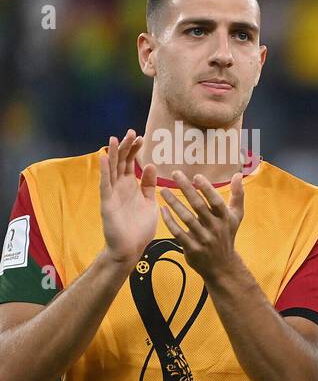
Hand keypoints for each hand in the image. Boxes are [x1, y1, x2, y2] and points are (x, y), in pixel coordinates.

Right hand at [99, 130, 158, 263]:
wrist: (131, 249)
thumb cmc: (140, 227)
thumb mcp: (149, 203)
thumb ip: (149, 185)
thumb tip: (150, 166)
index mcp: (131, 187)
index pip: (132, 163)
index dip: (136, 150)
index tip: (142, 138)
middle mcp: (120, 187)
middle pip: (122, 162)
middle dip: (126, 147)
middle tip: (132, 132)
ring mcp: (112, 194)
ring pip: (112, 170)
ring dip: (113, 154)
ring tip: (115, 138)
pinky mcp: (107, 203)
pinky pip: (105, 184)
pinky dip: (105, 171)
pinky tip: (104, 157)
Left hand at [158, 171, 244, 279]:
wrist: (223, 266)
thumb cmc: (227, 236)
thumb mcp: (236, 216)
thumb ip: (238, 195)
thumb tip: (237, 175)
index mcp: (226, 218)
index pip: (216, 201)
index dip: (207, 188)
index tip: (196, 176)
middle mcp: (215, 228)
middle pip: (199, 206)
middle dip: (186, 189)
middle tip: (175, 174)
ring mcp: (203, 239)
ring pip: (186, 218)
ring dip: (174, 203)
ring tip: (163, 190)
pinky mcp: (192, 248)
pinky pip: (178, 232)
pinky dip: (169, 221)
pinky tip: (162, 210)